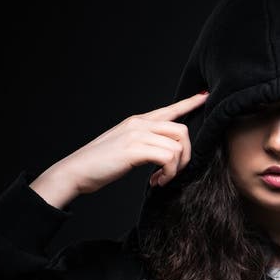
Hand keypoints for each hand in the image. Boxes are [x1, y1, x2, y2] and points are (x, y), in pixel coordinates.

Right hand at [31, 90, 208, 205]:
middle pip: (181, 130)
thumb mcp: (123, 147)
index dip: (189, 103)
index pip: (169, 109)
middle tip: (173, 173)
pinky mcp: (134, 150)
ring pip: (177, 146)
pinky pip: (168, 158)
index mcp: (137, 122)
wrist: (75, 171)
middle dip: (186, 155)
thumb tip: (162, 153)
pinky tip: (156, 182)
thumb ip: (142, 143)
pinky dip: (168, 173)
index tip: (204, 97)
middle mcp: (138, 124)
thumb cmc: (98, 164)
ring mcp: (136, 135)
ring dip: (176, 169)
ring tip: (161, 180)